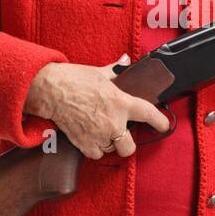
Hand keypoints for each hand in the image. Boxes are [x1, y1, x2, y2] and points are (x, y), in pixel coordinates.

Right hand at [24, 53, 171, 158]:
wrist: (51, 90)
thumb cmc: (74, 79)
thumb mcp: (100, 73)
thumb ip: (116, 71)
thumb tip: (125, 61)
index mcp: (121, 102)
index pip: (148, 114)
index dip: (160, 122)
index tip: (164, 125)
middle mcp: (113, 122)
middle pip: (130, 147)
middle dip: (127, 143)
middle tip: (121, 134)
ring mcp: (99, 135)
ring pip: (111, 150)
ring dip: (108, 144)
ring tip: (101, 132)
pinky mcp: (84, 143)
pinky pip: (96, 154)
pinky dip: (94, 149)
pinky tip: (90, 138)